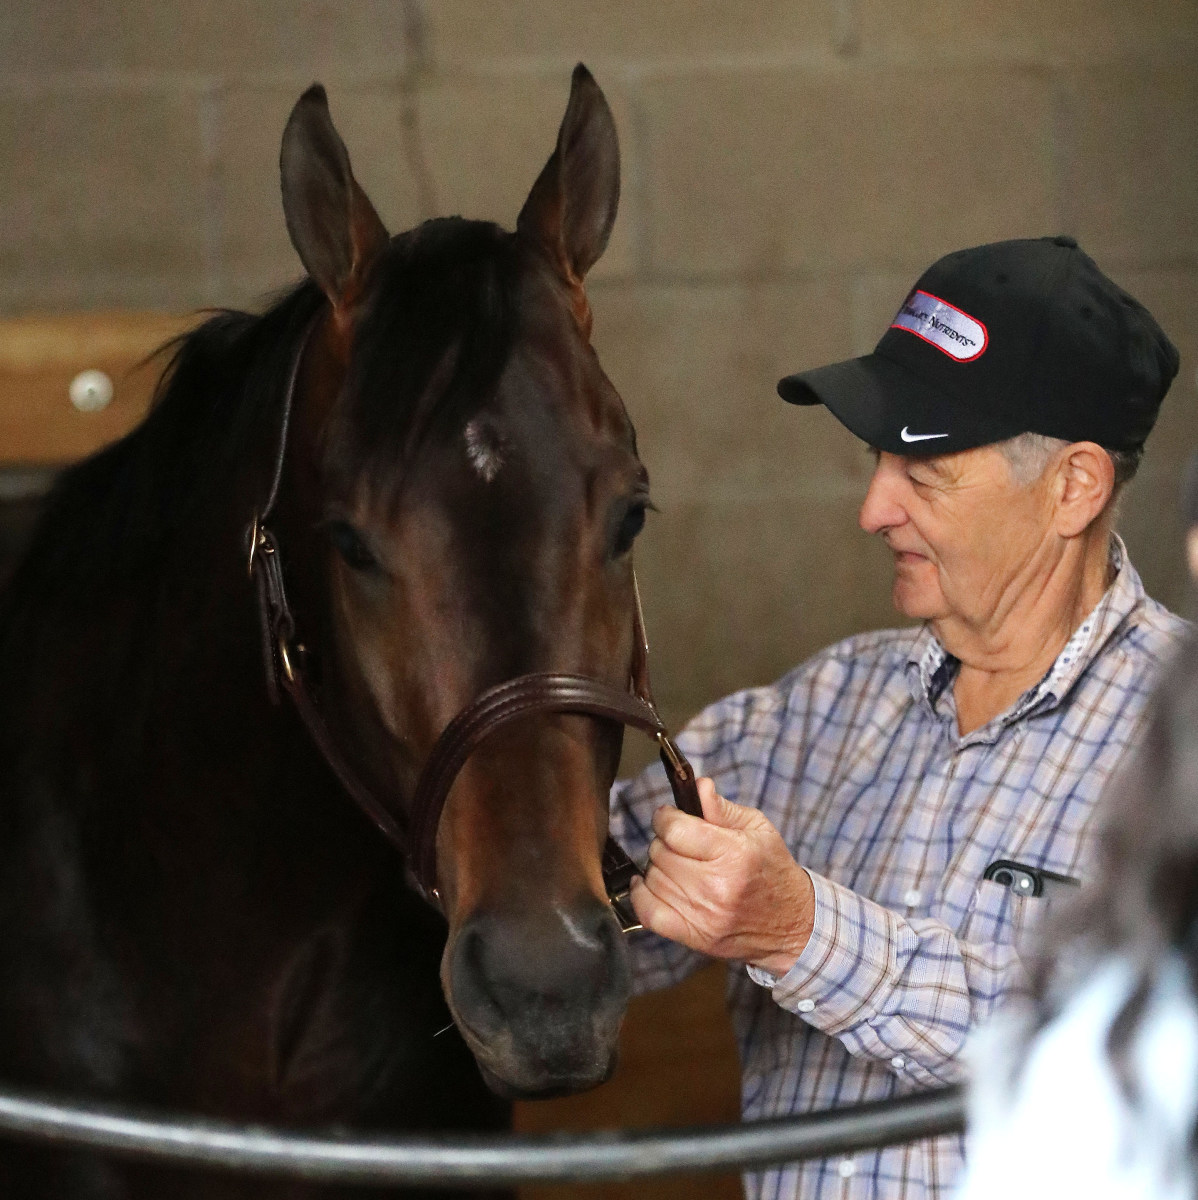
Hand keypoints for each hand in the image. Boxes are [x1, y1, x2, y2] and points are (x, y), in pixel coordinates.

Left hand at [630, 777, 814, 975]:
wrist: (791, 924)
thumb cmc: (772, 870)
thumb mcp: (757, 829)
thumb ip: (722, 808)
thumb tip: (697, 786)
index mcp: (734, 854)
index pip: (675, 830)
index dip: (665, 817)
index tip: (670, 816)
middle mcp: (716, 887)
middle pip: (661, 853)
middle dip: (665, 841)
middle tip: (681, 843)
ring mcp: (704, 915)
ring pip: (652, 878)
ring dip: (658, 866)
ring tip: (678, 864)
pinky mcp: (695, 936)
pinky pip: (649, 912)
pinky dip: (641, 895)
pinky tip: (648, 884)